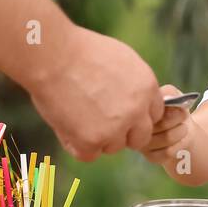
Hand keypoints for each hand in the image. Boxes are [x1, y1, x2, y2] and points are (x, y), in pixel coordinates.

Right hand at [28, 26, 162, 159]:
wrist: (53, 55)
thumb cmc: (80, 51)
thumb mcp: (121, 59)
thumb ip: (133, 84)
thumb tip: (133, 100)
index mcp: (147, 88)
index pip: (154, 115)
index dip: (135, 116)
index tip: (118, 112)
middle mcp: (137, 111)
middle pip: (140, 138)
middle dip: (123, 134)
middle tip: (99, 121)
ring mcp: (115, 129)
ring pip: (113, 146)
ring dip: (97, 138)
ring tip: (76, 113)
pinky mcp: (92, 141)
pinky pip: (88, 155)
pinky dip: (76, 144)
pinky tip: (66, 124)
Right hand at [140, 84, 193, 165]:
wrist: (180, 129)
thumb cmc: (174, 109)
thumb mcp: (173, 95)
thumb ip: (169, 93)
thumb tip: (167, 100)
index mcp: (136, 109)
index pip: (151, 109)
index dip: (169, 109)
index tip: (180, 108)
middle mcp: (134, 126)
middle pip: (160, 123)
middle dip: (177, 118)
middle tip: (184, 116)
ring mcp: (141, 142)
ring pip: (166, 138)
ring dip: (181, 132)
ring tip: (184, 128)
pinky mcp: (150, 156)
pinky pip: (168, 152)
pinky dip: (180, 145)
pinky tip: (180, 140)